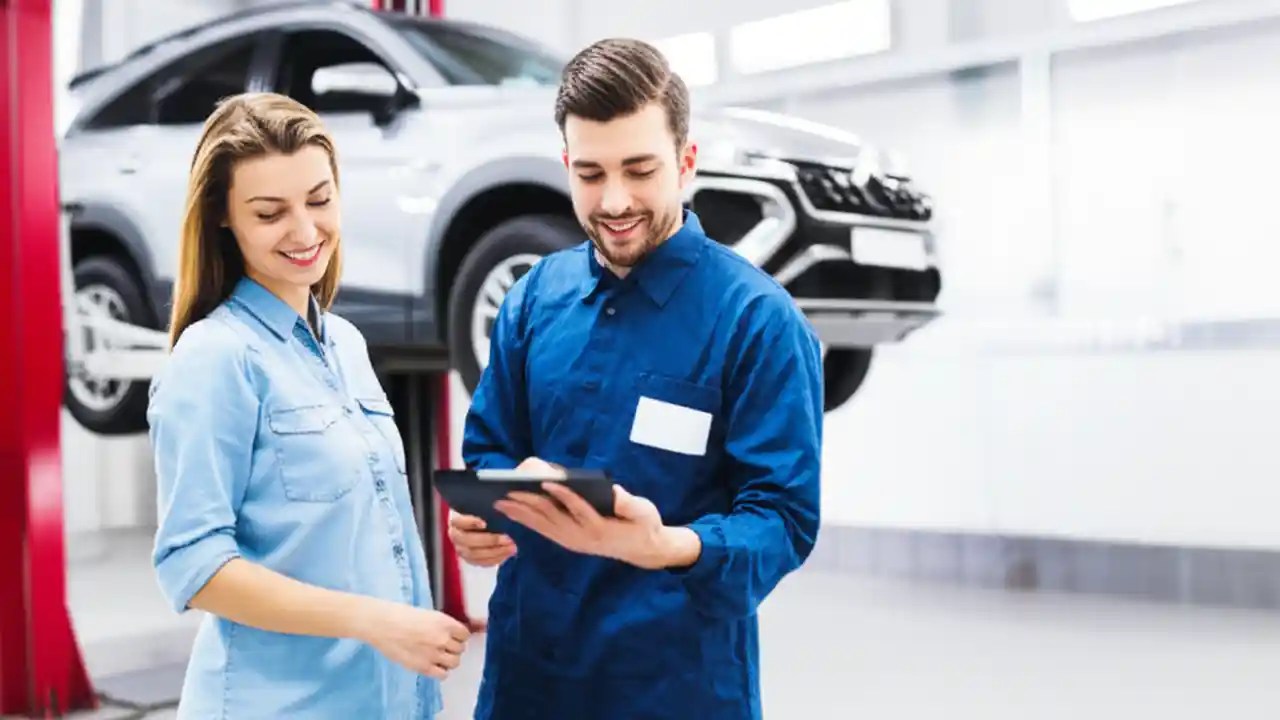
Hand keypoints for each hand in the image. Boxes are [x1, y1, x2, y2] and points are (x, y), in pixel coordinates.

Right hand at [356, 599, 469, 678]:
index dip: (459, 636)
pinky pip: (443, 674)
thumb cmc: (399, 615)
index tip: (453, 637)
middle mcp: (442, 638)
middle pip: (461, 649)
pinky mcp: (422, 667)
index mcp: (445, 622)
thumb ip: (441, 626)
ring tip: (438, 657)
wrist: (380, 624)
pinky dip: (441, 671)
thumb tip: (452, 635)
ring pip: (454, 662)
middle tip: (443, 647)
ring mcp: (433, 654)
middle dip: (453, 648)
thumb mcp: (427, 615)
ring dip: (449, 660)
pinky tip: (433, 665)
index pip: (465, 634)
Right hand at [448, 510, 515, 566]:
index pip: (459, 522)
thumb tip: (501, 504)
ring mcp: (462, 550)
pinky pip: (481, 563)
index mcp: (457, 521)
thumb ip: (493, 508)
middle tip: (508, 538)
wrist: (489, 528)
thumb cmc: (488, 515)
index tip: (484, 523)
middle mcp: (456, 536)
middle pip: (467, 541)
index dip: (470, 523)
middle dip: (489, 540)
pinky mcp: (471, 560)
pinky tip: (507, 555)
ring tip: (512, 548)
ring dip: (495, 552)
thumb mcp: (489, 509)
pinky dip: (495, 560)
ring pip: (474, 555)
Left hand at [495, 481, 694, 569]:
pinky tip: (512, 513)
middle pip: (553, 518)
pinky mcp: (569, 542)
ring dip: (521, 514)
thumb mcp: (644, 512)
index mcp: (601, 527)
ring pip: (543, 526)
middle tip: (507, 491)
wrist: (644, 549)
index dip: (563, 495)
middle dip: (529, 504)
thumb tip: (613, 493)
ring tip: (501, 502)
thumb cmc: (644, 525)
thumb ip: (629, 504)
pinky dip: (527, 522)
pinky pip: (544, 531)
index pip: (579, 509)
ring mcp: (573, 541)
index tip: (547, 481)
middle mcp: (582, 537)